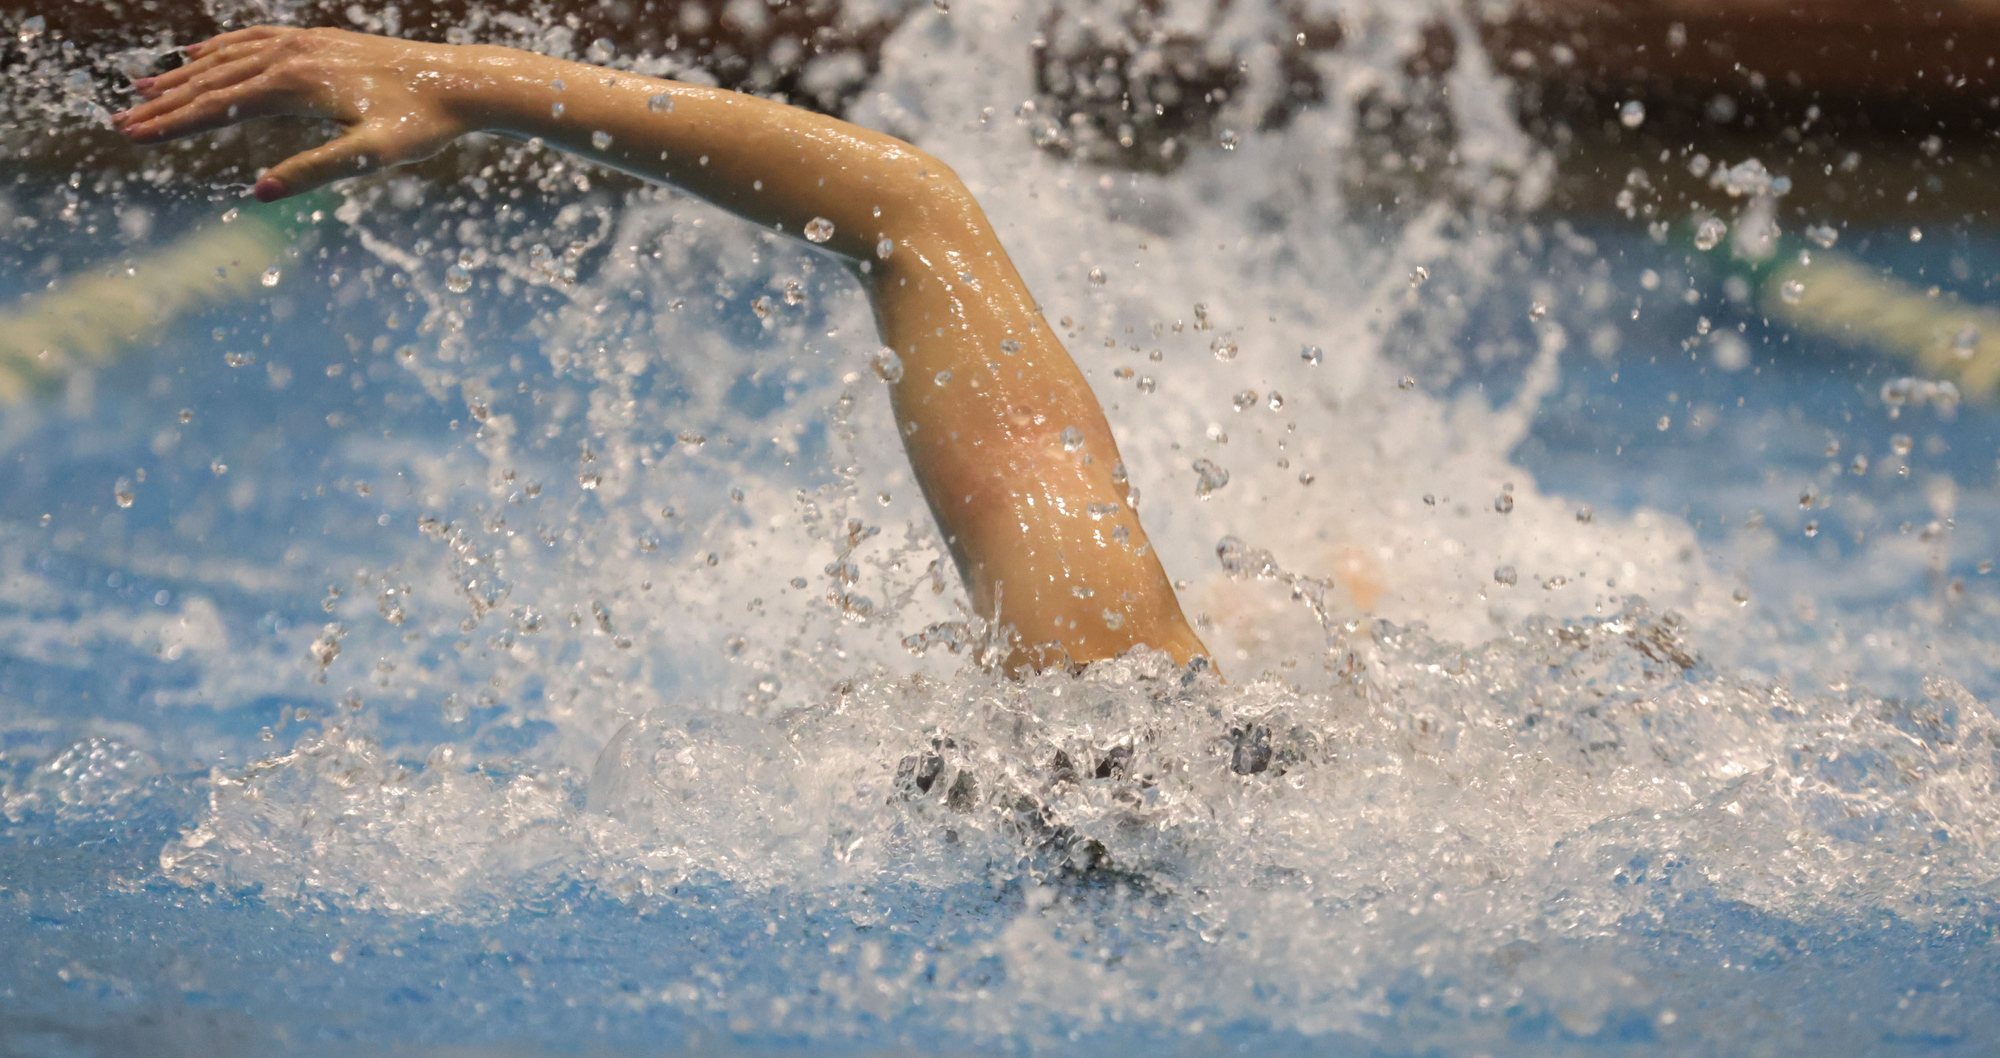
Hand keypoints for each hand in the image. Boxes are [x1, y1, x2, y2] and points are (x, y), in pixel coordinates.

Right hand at [114, 27, 470, 201]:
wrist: (460, 83)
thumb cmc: (422, 124)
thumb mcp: (374, 157)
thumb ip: (317, 171)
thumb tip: (262, 191)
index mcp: (298, 84)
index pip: (219, 107)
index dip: (174, 126)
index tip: (134, 138)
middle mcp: (294, 54)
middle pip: (213, 81)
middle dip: (165, 104)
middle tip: (120, 123)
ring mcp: (305, 42)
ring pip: (229, 57)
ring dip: (184, 74)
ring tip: (143, 89)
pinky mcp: (319, 39)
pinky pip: (255, 39)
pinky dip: (220, 48)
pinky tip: (201, 56)